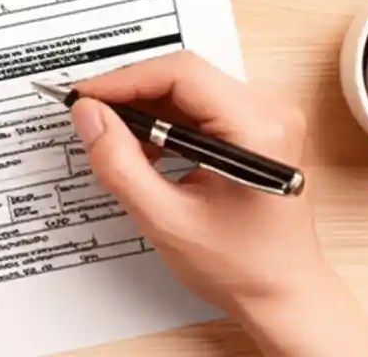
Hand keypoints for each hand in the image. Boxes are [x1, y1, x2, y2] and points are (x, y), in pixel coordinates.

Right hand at [71, 51, 367, 356]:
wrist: (282, 294)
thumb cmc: (242, 266)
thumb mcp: (166, 220)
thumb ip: (120, 164)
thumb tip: (89, 116)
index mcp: (258, 128)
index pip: (180, 74)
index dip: (124, 80)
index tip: (85, 97)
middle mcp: (270, 112)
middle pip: (183, 76)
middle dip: (131, 94)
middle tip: (91, 116)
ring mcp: (266, 117)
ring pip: (188, 89)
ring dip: (146, 108)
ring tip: (115, 139)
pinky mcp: (255, 127)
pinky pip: (199, 106)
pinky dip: (165, 121)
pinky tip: (144, 148)